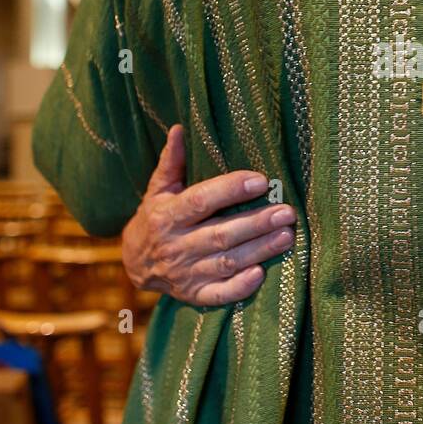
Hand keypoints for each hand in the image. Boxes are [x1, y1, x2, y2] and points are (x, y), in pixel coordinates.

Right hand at [121, 125, 296, 305]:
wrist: (135, 264)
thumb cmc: (156, 218)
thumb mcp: (158, 190)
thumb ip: (171, 162)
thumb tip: (180, 129)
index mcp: (167, 216)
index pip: (201, 201)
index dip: (230, 190)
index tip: (261, 180)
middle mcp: (176, 246)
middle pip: (220, 234)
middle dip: (256, 223)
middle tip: (286, 212)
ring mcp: (186, 274)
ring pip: (226, 262)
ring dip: (259, 250)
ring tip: (287, 236)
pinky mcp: (194, 295)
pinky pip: (219, 295)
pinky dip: (239, 287)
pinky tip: (261, 274)